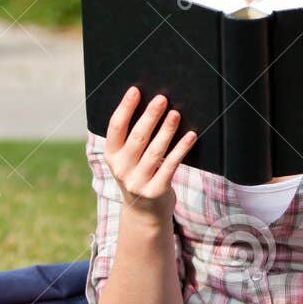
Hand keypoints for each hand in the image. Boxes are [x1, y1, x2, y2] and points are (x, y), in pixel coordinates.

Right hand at [104, 87, 196, 221]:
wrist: (144, 213)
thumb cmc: (139, 175)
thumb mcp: (128, 159)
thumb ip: (132, 138)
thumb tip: (152, 105)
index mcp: (112, 156)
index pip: (115, 128)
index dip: (125, 108)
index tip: (135, 90)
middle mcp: (121, 169)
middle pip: (137, 138)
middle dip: (150, 116)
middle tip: (162, 99)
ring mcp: (138, 181)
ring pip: (155, 151)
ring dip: (167, 131)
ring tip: (176, 114)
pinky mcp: (156, 190)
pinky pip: (171, 166)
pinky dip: (181, 149)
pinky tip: (191, 136)